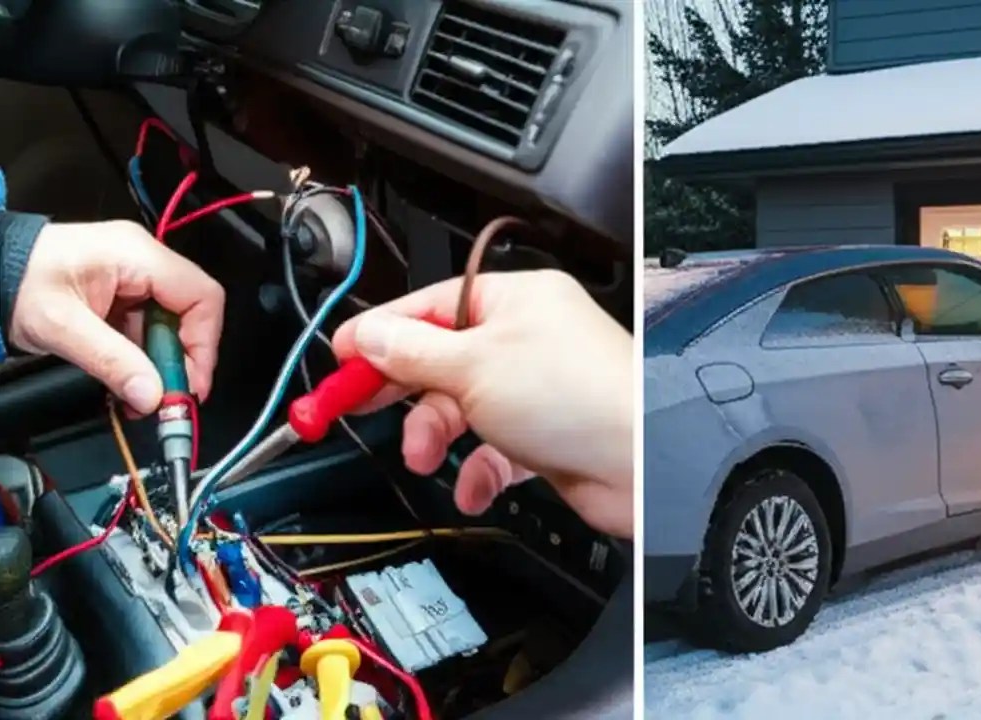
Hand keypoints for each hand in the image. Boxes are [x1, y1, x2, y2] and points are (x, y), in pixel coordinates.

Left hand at [9, 220, 224, 413]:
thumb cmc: (15, 280)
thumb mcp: (62, 327)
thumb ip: (111, 362)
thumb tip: (151, 396)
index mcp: (137, 255)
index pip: (201, 297)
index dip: (204, 343)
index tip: (190, 383)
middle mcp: (143, 260)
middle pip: (189, 314)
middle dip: (179, 360)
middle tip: (165, 396)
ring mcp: (132, 276)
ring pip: (169, 325)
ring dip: (158, 363)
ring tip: (140, 395)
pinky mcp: (120, 292)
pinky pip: (146, 326)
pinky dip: (141, 356)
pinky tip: (128, 379)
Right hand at [332, 270, 632, 538]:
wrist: (639, 464)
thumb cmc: (581, 399)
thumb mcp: (472, 366)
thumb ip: (412, 351)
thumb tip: (368, 334)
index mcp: (515, 300)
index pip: (429, 306)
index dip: (380, 333)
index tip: (340, 358)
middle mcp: (527, 339)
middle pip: (440, 359)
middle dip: (406, 392)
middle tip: (360, 409)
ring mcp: (536, 389)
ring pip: (462, 409)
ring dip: (438, 436)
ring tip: (429, 455)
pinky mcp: (545, 436)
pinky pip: (492, 449)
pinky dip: (478, 470)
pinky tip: (475, 483)